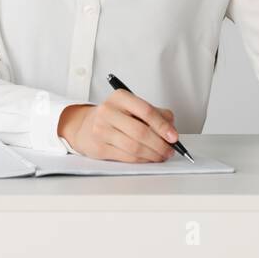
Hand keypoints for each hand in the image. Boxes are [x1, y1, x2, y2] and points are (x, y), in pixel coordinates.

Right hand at [58, 91, 178, 161]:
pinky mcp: (99, 148)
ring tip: (161, 155)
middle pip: (141, 131)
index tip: (174, 136)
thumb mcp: (133, 107)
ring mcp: (101, 130)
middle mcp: (108, 111)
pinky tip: (148, 158)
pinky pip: (127, 157)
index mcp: (120, 97)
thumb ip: (156, 113)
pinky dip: (142, 160)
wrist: (85, 125)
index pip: (146, 111)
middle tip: (170, 150)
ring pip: (134, 147)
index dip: (162, 126)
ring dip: (153, 154)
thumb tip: (171, 129)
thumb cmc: (114, 116)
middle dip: (160, 144)